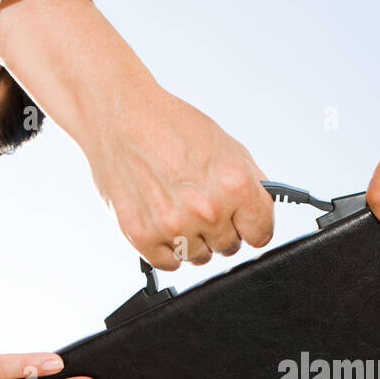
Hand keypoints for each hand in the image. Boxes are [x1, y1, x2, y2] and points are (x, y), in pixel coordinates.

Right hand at [89, 83, 273, 268]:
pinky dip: (167, 248)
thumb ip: (250, 182)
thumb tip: (261, 211)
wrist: (118, 115)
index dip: (251, 225)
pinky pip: (169, 263)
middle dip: (220, 229)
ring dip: (193, 240)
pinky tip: (161, 220)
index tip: (243, 222)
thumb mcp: (226, 145)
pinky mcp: (142, 237)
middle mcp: (207, 210)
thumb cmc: (170, 125)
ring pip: (199, 257)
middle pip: (229, 247)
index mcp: (235, 185)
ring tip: (177, 207)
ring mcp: (174, 226)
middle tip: (199, 203)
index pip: (261, 234)